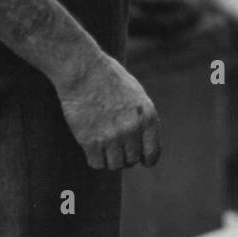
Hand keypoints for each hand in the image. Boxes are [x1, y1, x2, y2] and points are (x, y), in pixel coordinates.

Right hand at [56, 50, 160, 169]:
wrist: (84, 71)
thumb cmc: (109, 79)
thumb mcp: (137, 96)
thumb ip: (142, 118)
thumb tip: (143, 142)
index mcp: (147, 117)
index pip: (152, 153)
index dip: (146, 159)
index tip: (141, 160)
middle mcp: (132, 129)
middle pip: (131, 160)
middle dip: (124, 156)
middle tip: (115, 145)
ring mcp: (112, 137)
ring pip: (114, 165)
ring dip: (109, 159)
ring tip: (104, 146)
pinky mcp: (90, 141)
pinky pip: (96, 163)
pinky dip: (95, 159)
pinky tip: (92, 148)